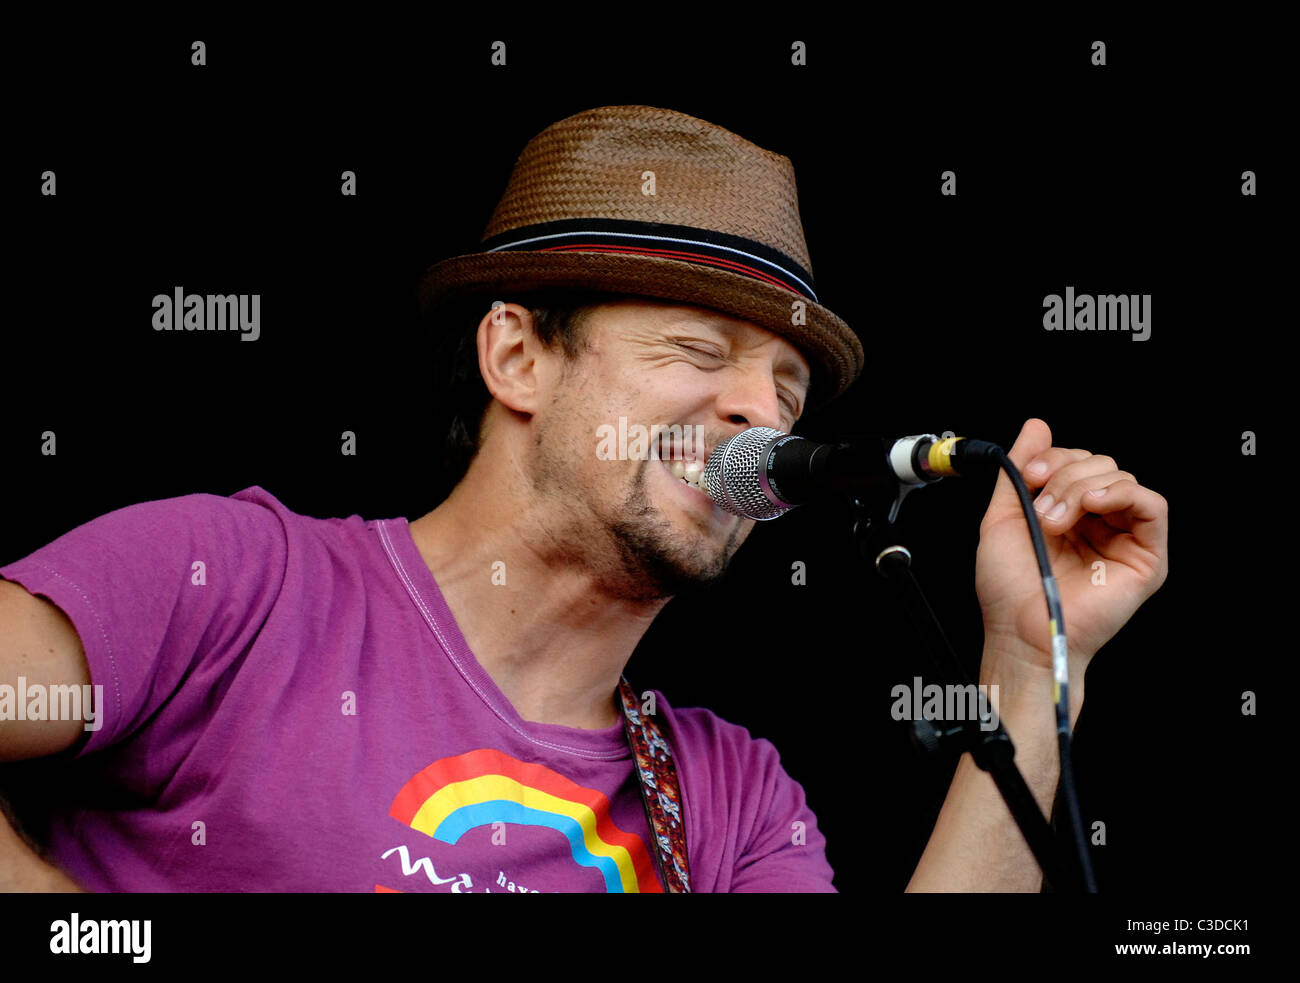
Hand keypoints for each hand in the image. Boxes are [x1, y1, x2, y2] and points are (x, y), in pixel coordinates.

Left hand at [974, 419, 1168, 709]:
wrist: (1021, 630)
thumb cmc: (1010, 586)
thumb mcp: (1004, 515)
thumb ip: (1020, 470)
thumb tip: (1036, 425)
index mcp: (1069, 513)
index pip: (1078, 463)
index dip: (1056, 459)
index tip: (1032, 475)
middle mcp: (1100, 524)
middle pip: (1101, 465)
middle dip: (1067, 474)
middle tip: (1041, 507)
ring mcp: (1124, 539)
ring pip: (1122, 478)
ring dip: (1084, 487)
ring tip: (1057, 520)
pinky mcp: (1148, 557)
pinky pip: (1153, 506)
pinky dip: (1122, 493)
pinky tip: (1092, 505)